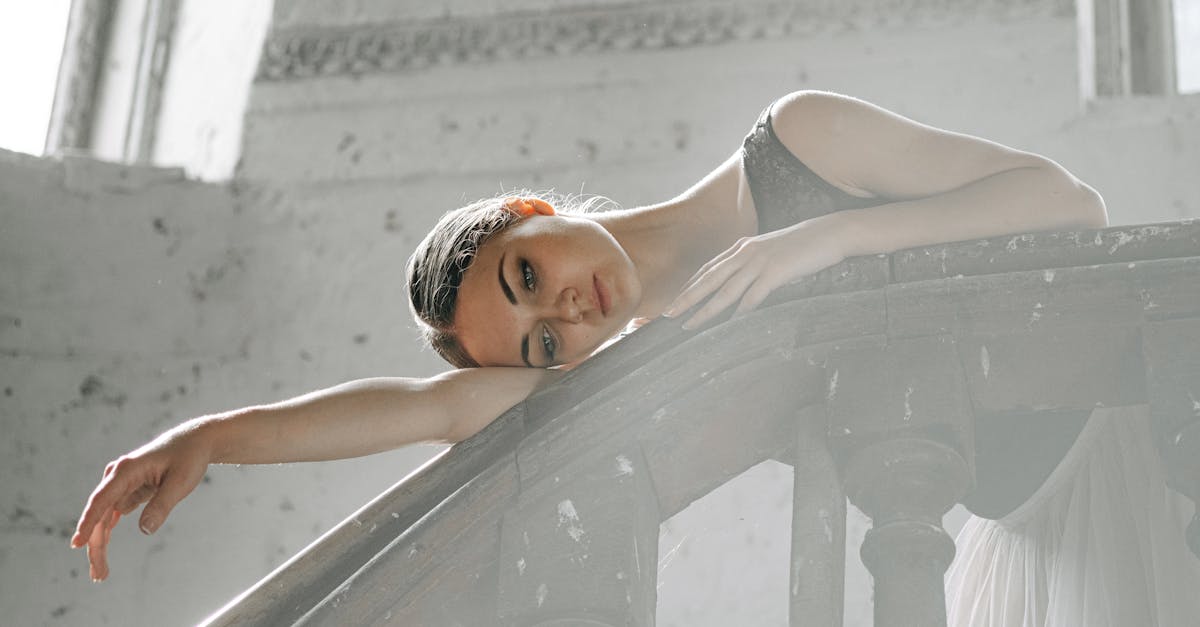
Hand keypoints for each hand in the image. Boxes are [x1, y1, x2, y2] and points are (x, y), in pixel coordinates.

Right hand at [71, 425, 211, 580]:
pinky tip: (103, 555)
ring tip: (101, 574)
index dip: (88, 523)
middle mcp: (117, 475)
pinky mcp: (126, 490)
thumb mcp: (180, 483)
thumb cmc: (188, 459)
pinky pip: (112, 515)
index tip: (77, 544)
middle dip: (96, 545)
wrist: (195, 442)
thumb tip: (144, 530)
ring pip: (103, 518)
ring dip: (100, 544)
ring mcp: (119, 484)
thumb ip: (162, 505)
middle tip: (99, 575)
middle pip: (100, 515)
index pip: (102, 500)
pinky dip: (108, 534)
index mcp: (126, 470)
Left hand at [665, 217, 847, 328]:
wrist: (831, 232)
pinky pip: (754, 295)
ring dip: (706, 310)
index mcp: (742, 246)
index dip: (689, 286)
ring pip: (725, 290)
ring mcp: (760, 261)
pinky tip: (730, 323)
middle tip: (668, 314)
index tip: (675, 301)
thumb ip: (753, 264)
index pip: (708, 269)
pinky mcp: (777, 271)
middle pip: (708, 279)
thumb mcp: (771, 251)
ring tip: (690, 324)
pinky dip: (740, 310)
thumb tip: (743, 284)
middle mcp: (745, 252)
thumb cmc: (802, 245)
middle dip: (686, 298)